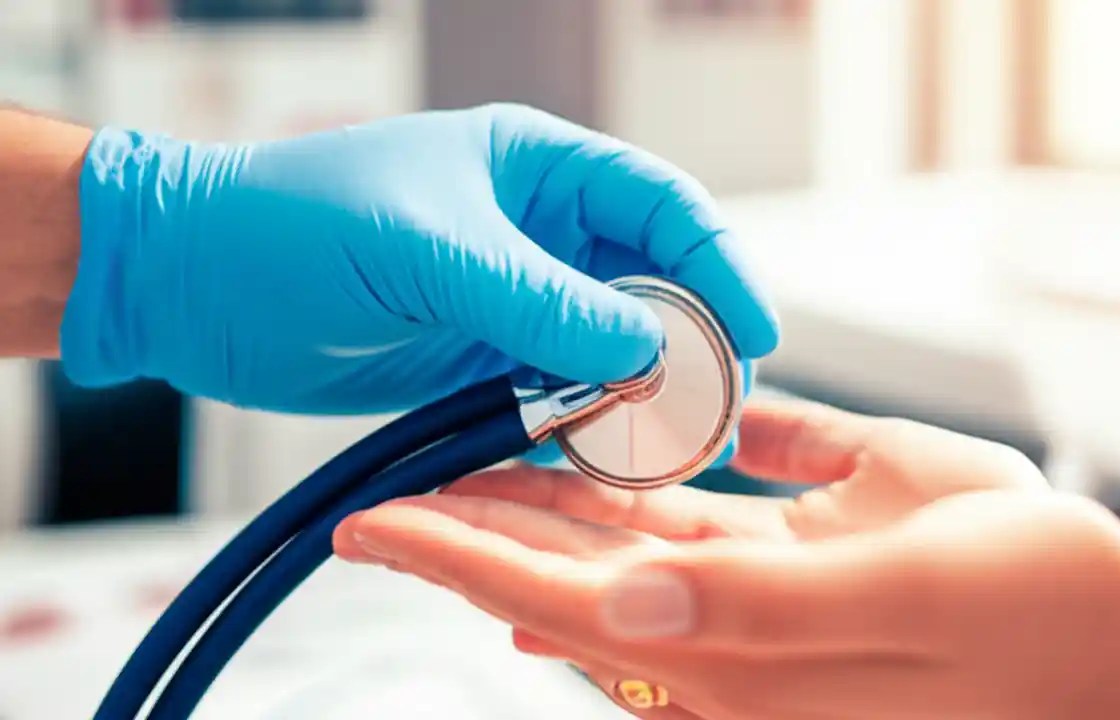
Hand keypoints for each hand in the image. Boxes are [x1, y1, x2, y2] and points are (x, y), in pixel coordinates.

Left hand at [63, 103, 777, 414]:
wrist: (192, 284)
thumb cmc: (292, 223)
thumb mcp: (430, 250)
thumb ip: (544, 302)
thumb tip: (653, 352)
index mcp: (538, 167)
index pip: (662, 207)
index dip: (720, 264)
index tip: (758, 331)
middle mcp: (538, 232)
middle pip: (654, 284)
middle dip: (697, 342)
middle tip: (724, 406)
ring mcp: (513, 300)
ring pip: (614, 347)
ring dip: (647, 394)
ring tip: (674, 445)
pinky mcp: (482, 361)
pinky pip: (560, 393)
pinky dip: (588, 424)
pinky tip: (603, 455)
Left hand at [332, 400, 1119, 719]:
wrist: (1114, 640)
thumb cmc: (1033, 620)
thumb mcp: (906, 595)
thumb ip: (760, 604)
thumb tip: (618, 601)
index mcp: (735, 654)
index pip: (561, 604)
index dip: (459, 561)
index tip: (375, 525)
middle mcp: (726, 637)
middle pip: (564, 579)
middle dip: (471, 531)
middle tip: (384, 491)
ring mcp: (754, 605)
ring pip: (612, 549)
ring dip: (532, 508)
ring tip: (455, 464)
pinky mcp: (791, 567)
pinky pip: (682, 532)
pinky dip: (620, 503)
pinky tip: (572, 490)